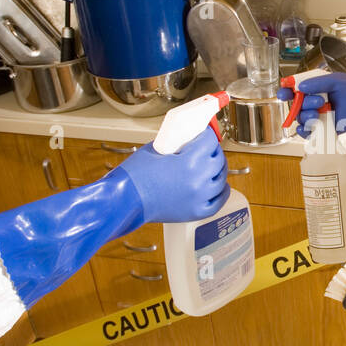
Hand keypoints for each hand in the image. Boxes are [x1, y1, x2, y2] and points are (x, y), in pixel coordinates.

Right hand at [115, 126, 229, 224]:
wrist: (124, 201)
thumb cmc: (134, 177)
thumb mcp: (156, 149)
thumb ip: (177, 143)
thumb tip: (188, 139)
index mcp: (188, 162)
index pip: (210, 141)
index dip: (207, 134)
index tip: (204, 133)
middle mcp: (198, 180)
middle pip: (218, 158)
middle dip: (212, 150)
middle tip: (205, 147)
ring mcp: (199, 197)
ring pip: (221, 178)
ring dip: (217, 169)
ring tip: (210, 165)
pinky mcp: (196, 212)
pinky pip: (219, 200)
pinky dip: (221, 191)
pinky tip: (218, 185)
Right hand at [277, 73, 345, 136]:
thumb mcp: (335, 80)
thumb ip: (317, 82)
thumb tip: (301, 87)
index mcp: (313, 88)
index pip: (293, 90)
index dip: (285, 92)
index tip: (284, 94)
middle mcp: (313, 102)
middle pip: (295, 106)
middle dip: (302, 104)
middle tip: (318, 101)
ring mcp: (317, 115)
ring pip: (301, 119)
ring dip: (306, 116)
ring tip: (320, 112)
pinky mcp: (323, 128)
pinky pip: (308, 132)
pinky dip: (306, 131)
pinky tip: (311, 127)